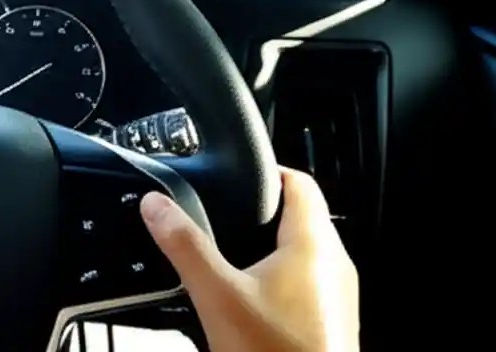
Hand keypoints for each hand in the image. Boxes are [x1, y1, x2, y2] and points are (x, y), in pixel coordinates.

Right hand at [140, 169, 358, 351]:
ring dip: (268, 250)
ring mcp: (338, 298)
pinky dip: (277, 283)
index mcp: (314, 245)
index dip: (269, 170)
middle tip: (223, 215)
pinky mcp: (331, 325)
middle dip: (260, 214)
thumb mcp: (216, 295)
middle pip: (301, 217)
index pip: (299, 181)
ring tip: (228, 259)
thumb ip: (185, 246)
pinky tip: (245, 304)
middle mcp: (335, 266)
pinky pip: (305, 287)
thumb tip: (157, 207)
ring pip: (303, 254)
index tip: (240, 172)